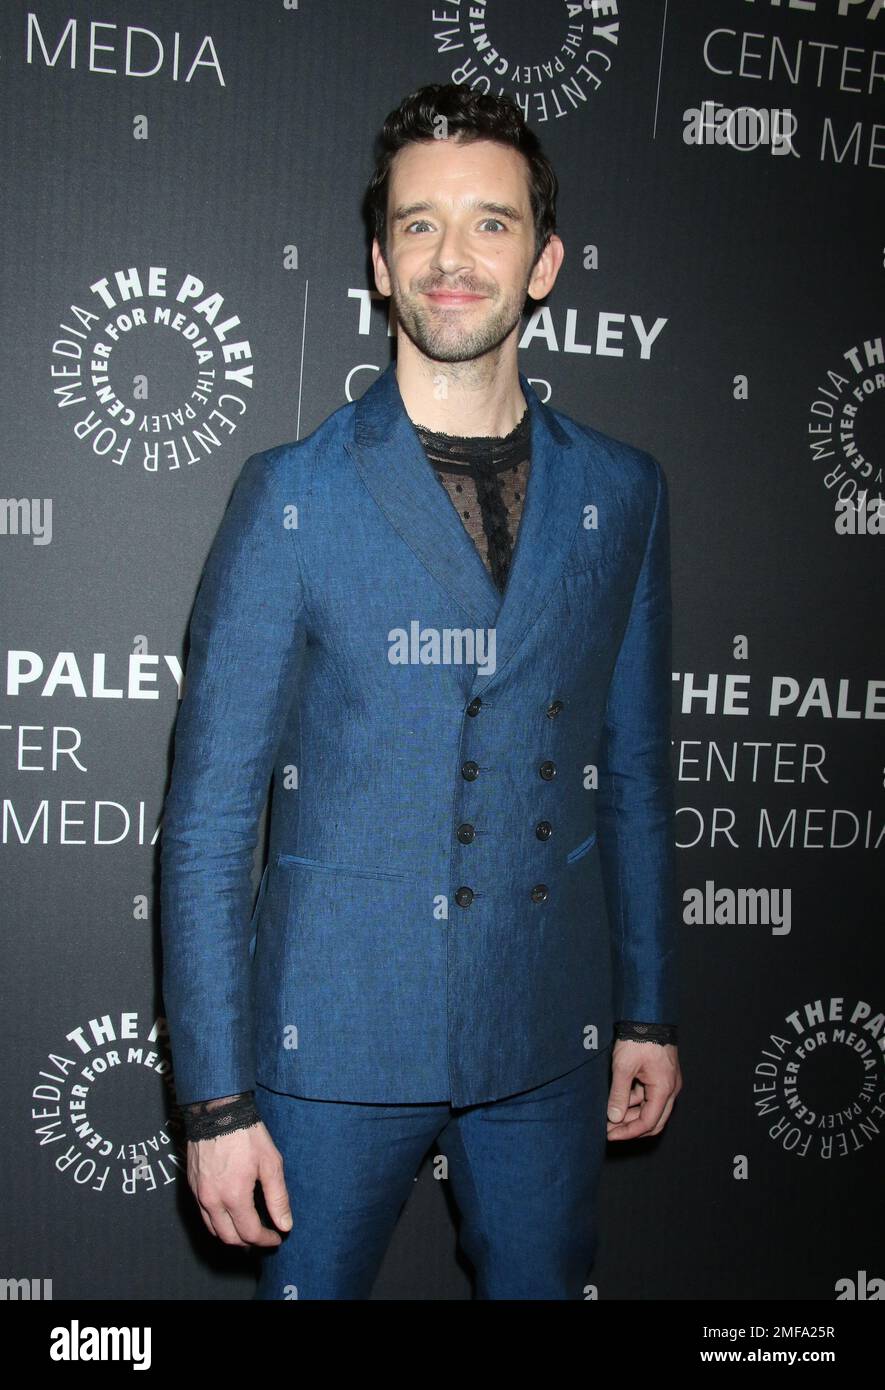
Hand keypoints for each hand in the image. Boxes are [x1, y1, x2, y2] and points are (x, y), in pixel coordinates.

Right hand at [187, 1121, 292, 1246]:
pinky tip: (230, 1213)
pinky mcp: (192, 1185)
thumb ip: (278, 1197)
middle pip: (228, 1238)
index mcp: (234, 1197)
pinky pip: (203, 1213)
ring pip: (213, 1229)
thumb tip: (285, 1225)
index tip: (277, 1237)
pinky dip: (217, 1221)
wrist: (217, 1111)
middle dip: (248, 1242)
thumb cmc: (246, 1135)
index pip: (250, 1233)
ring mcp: (199, 1193)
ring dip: (231, 1235)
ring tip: (247, 1229)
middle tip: (263, 1236)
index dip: (266, 1239)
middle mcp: (212, 1200)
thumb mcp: (270, 1163)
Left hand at [606, 1040, 681, 1140]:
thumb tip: (614, 1118)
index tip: (610, 1135)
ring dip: (632, 1114)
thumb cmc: (638, 1039)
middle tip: (610, 1130)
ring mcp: (668, 1083)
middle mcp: (671, 1089)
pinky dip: (635, 1101)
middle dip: (631, 1127)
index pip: (648, 1123)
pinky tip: (618, 1100)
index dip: (628, 1132)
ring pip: (651, 1109)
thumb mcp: (623, 1067)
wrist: (648, 1016)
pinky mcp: (662, 1076)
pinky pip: (650, 1096)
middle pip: (654, 1121)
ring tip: (610, 1115)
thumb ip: (619, 1095)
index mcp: (664, 1089)